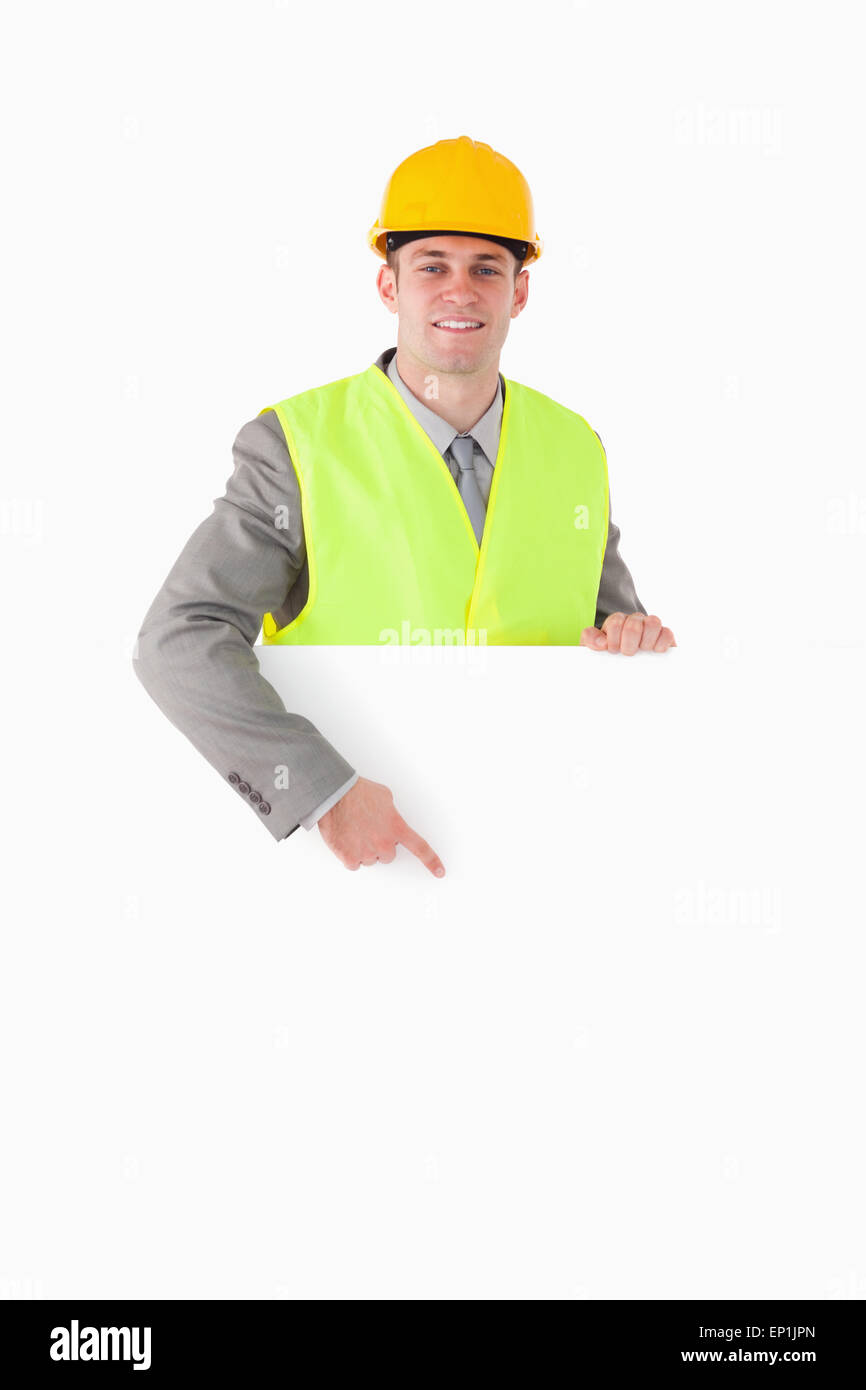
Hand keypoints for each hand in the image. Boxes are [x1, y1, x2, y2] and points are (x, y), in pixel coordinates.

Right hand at [317, 775, 445, 876]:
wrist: (334, 795)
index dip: (431, 861)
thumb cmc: (357, 793)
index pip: (420, 848)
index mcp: (396, 828)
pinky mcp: (349, 858)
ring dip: (363, 849)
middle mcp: (384, 843)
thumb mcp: (385, 798)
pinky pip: (354, 864)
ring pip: (369, 859)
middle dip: (379, 845)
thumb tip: (389, 820)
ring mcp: (367, 852)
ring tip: (354, 830)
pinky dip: (349, 855)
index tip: (440, 871)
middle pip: (387, 855)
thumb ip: (392, 815)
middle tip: (368, 830)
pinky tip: (346, 839)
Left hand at [581, 612, 676, 654]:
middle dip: (629, 642)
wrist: (625, 672)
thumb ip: (589, 639)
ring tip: (642, 651)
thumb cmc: (609, 656)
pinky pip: (667, 633)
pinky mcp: (665, 637)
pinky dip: (661, 643)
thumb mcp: (593, 648)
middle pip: (634, 623)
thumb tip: (600, 642)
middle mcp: (634, 622)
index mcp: (617, 622)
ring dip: (646, 640)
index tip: (612, 651)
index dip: (614, 638)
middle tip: (627, 653)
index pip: (616, 622)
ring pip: (653, 622)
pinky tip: (655, 652)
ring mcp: (650, 628)